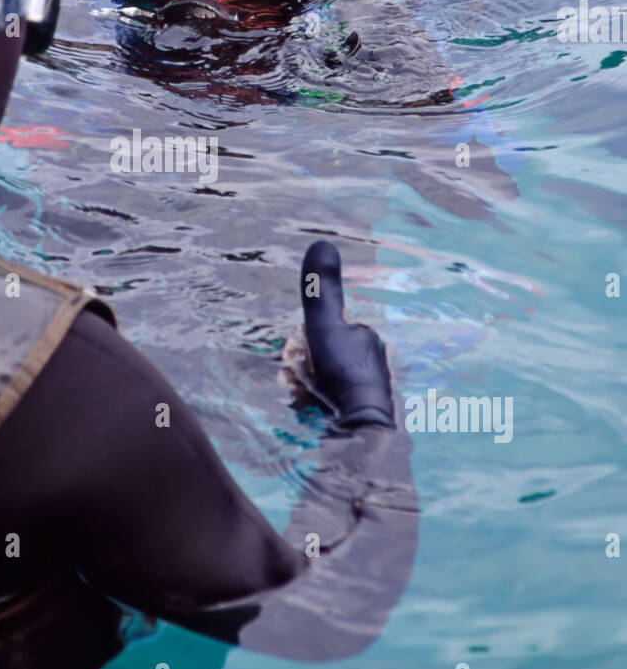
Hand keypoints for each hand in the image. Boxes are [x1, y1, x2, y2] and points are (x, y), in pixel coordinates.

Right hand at [300, 241, 394, 428]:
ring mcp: (371, 386)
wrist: (363, 428)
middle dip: (304, 368)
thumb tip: (320, 240)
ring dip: (308, 389)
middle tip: (299, 384)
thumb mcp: (325, 328)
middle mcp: (372, 357)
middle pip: (322, 356)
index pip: (321, 330)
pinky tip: (314, 414)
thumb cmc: (345, 375)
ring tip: (305, 402)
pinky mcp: (367, 411)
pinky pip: (335, 402)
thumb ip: (320, 290)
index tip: (297, 358)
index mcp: (364, 334)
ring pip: (326, 381)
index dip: (301, 342)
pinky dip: (320, 406)